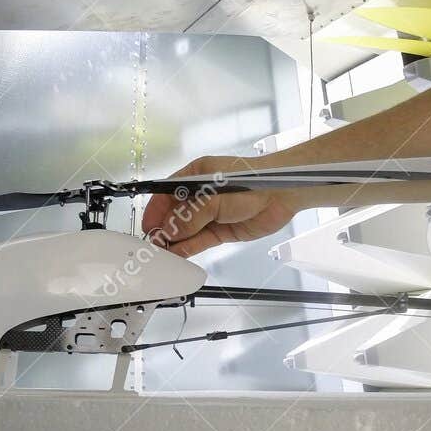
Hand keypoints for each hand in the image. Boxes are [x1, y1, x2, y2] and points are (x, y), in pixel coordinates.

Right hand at [140, 155, 300, 258]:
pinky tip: (177, 255)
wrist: (283, 194)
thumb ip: (191, 217)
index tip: (148, 226)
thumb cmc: (251, 183)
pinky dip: (188, 248)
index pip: (166, 194)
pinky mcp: (221, 230)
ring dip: (174, 242)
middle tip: (153, 246)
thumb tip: (169, 232)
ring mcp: (210, 214)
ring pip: (186, 230)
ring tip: (162, 255)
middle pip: (174, 215)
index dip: (155, 211)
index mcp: (195, 175)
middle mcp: (200, 195)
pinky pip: (199, 240)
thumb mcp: (215, 197)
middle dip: (163, 230)